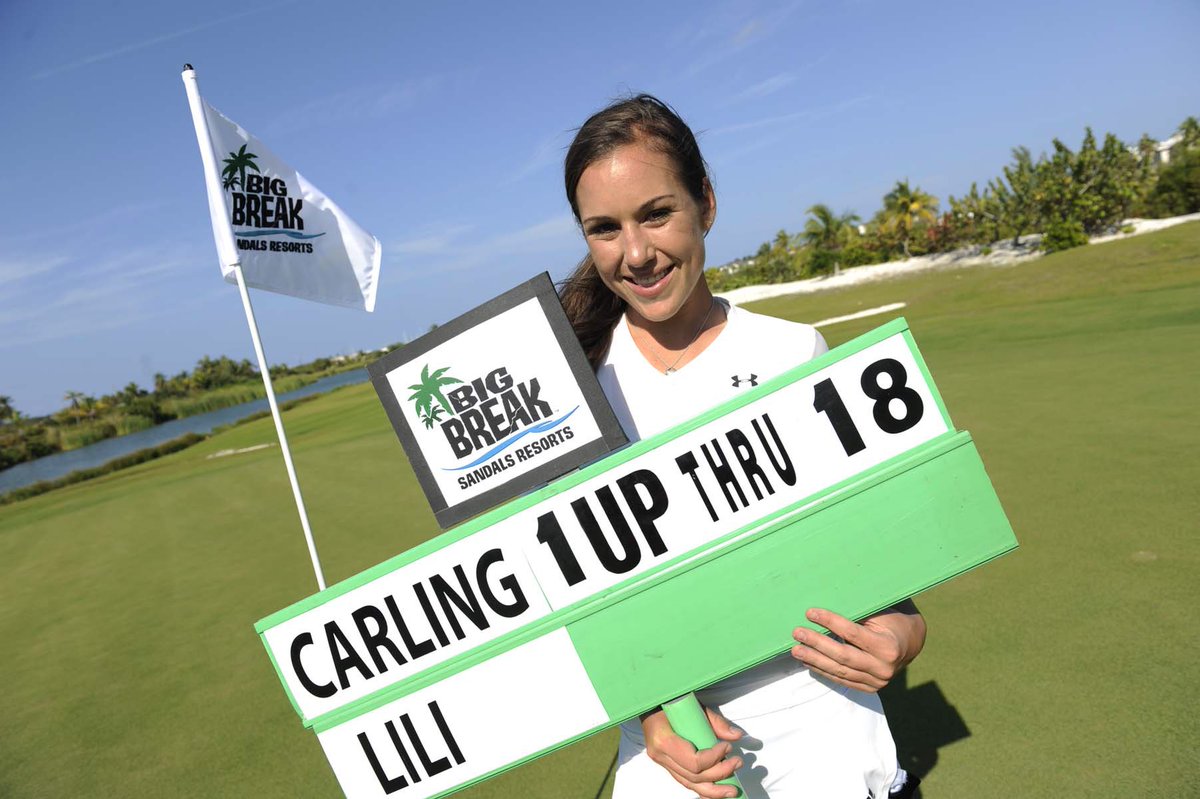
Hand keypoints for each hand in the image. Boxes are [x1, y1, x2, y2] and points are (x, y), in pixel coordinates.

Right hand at [640, 705, 743, 798]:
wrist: (650, 705)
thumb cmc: (671, 704)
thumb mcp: (694, 708)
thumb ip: (715, 722)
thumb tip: (736, 735)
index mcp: (664, 740)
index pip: (693, 761)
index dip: (714, 758)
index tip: (727, 747)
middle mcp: (661, 756)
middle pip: (694, 776)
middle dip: (719, 773)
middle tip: (737, 763)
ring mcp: (663, 763)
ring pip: (689, 784)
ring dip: (713, 790)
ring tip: (732, 790)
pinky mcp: (667, 766)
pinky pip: (685, 782)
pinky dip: (702, 789)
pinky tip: (716, 793)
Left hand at [790, 600, 925, 692]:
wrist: (909, 644)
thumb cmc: (890, 621)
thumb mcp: (880, 614)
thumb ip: (858, 614)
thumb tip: (825, 605)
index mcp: (887, 646)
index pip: (852, 634)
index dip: (830, 622)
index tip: (810, 613)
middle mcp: (883, 668)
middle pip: (843, 655)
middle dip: (817, 644)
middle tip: (797, 633)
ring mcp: (876, 681)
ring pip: (840, 671)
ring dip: (814, 660)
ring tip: (796, 650)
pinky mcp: (869, 688)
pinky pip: (842, 679)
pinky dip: (823, 670)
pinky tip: (808, 661)